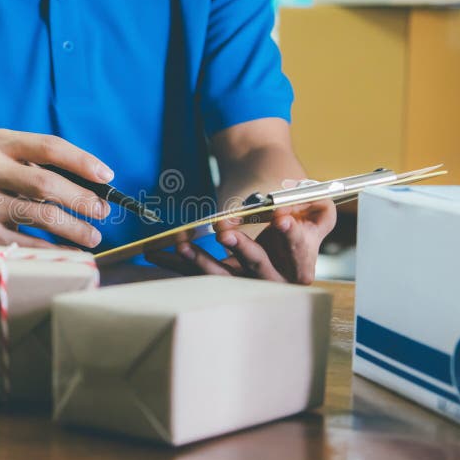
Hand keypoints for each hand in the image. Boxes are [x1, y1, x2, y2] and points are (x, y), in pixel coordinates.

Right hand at [0, 129, 112, 247]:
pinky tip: (72, 250)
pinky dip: (56, 249)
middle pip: (46, 184)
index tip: (106, 175)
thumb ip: (36, 161)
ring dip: (75, 228)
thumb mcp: (0, 156)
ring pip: (42, 217)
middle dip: (82, 199)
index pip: (48, 146)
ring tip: (93, 235)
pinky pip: (29, 244)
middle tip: (102, 210)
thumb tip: (92, 185)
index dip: (82, 161)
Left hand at [145, 199, 336, 284]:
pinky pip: (202, 272)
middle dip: (242, 249)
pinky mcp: (224, 276)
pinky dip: (179, 263)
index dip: (292, 239)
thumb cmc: (284, 189)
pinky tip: (157, 253)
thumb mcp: (294, 193)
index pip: (300, 252)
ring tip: (183, 245)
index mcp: (303, 253)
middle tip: (224, 230)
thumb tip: (272, 213)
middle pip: (261, 268)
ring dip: (202, 260)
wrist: (265, 180)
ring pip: (226, 276)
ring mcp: (249, 278)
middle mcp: (278, 273)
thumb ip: (291, 202)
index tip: (280, 220)